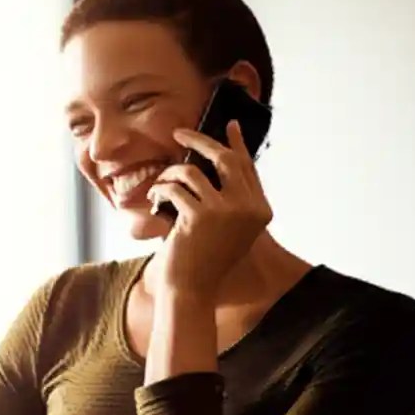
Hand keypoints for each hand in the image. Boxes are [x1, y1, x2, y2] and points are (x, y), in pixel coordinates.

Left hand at [146, 120, 272, 298]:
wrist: (192, 290)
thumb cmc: (203, 259)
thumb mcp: (225, 227)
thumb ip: (228, 198)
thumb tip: (213, 159)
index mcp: (260, 211)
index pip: (248, 167)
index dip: (237, 143)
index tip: (230, 125)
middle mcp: (249, 208)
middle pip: (226, 158)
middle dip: (200, 141)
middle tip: (179, 133)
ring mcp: (227, 211)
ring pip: (193, 171)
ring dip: (170, 174)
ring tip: (160, 184)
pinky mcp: (201, 216)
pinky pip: (175, 187)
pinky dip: (160, 189)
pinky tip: (153, 199)